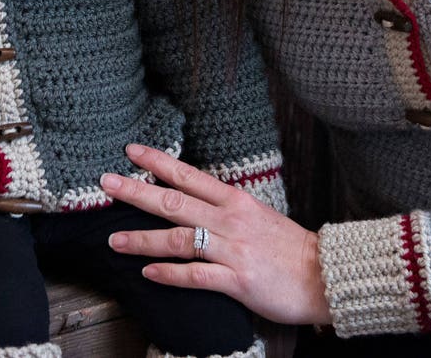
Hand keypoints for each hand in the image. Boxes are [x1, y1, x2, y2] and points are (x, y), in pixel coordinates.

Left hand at [101, 143, 331, 326]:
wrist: (324, 275)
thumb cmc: (291, 248)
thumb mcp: (259, 217)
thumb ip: (227, 210)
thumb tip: (196, 204)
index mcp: (236, 201)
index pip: (189, 176)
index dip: (158, 162)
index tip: (131, 151)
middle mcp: (230, 220)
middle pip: (174, 202)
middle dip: (136, 192)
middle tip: (106, 183)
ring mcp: (233, 249)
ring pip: (178, 239)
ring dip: (142, 240)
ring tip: (113, 241)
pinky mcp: (237, 280)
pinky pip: (196, 275)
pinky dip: (169, 274)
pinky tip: (147, 274)